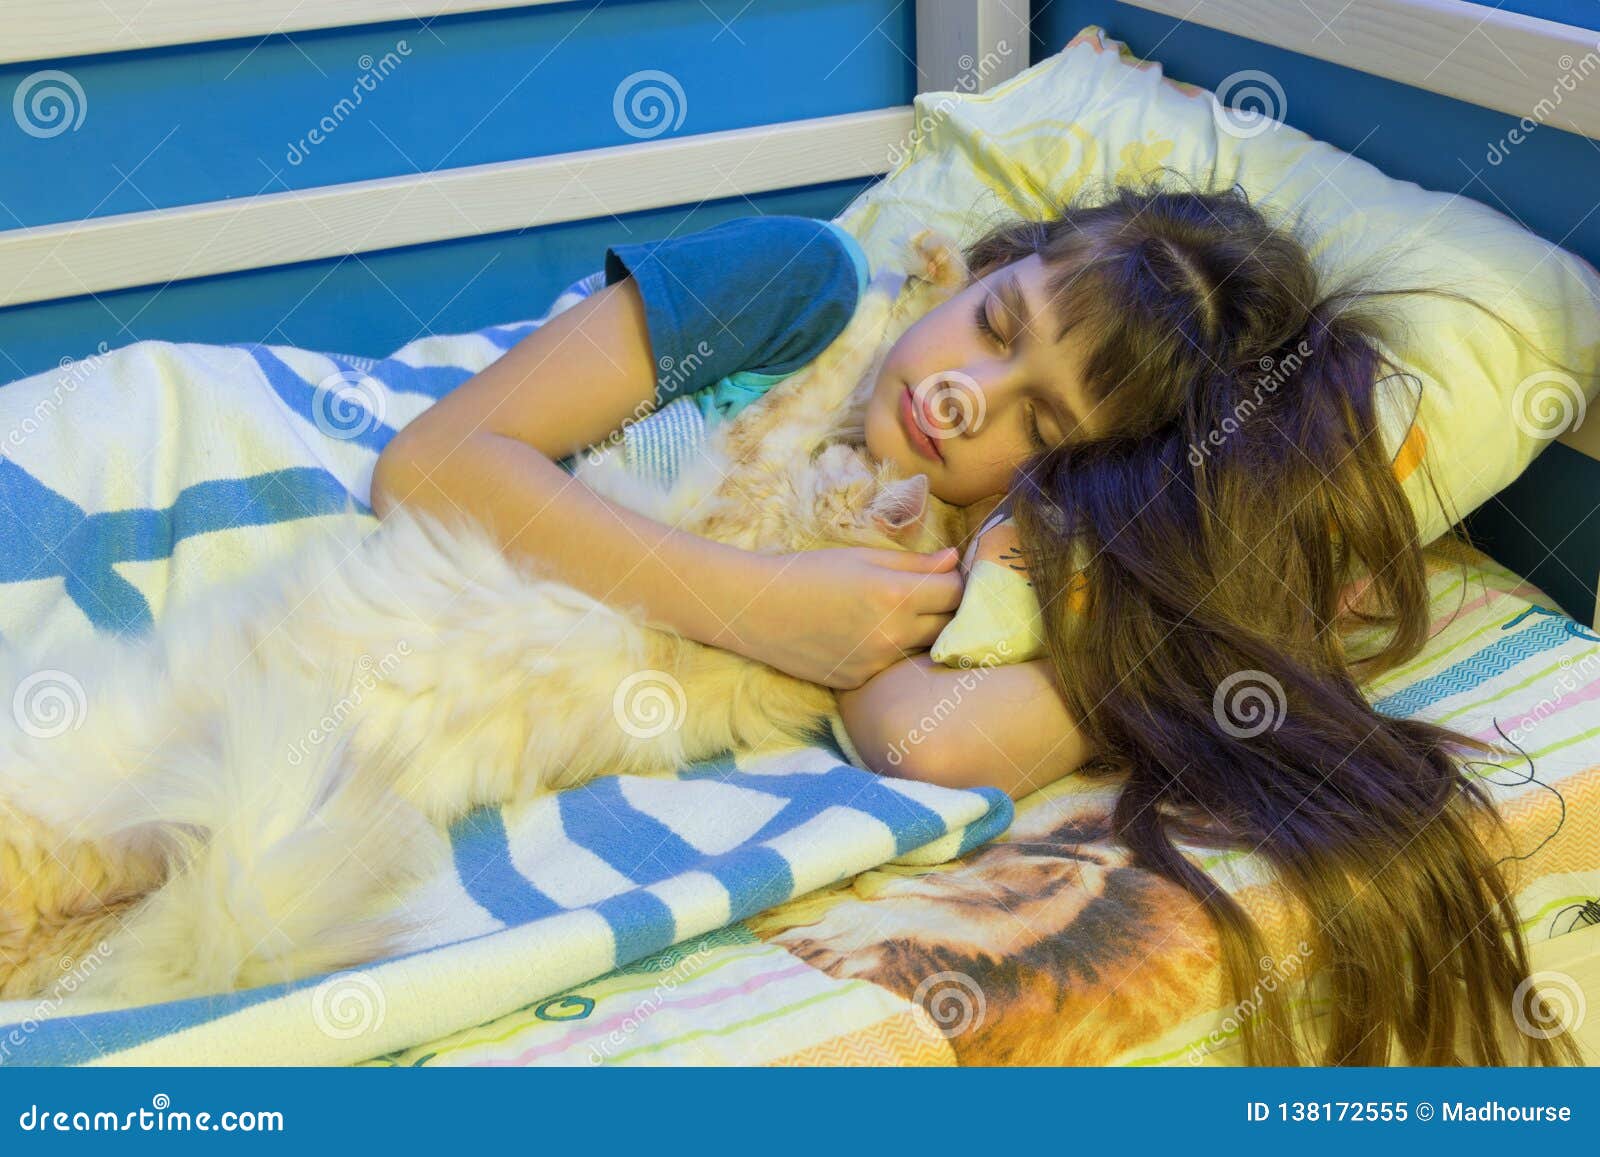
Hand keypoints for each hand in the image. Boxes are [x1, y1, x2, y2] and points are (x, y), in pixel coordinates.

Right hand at [734, 547, 965, 689]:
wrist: (757, 611)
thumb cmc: (808, 573)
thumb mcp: (863, 557)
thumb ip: (914, 563)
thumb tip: (954, 561)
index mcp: (895, 595)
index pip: (956, 593)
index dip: (958, 582)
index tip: (949, 577)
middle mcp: (891, 634)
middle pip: (950, 626)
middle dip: (949, 610)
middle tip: (936, 597)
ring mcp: (877, 663)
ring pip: (926, 651)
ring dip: (926, 634)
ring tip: (907, 616)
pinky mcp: (861, 681)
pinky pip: (895, 667)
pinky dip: (896, 652)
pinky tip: (876, 636)